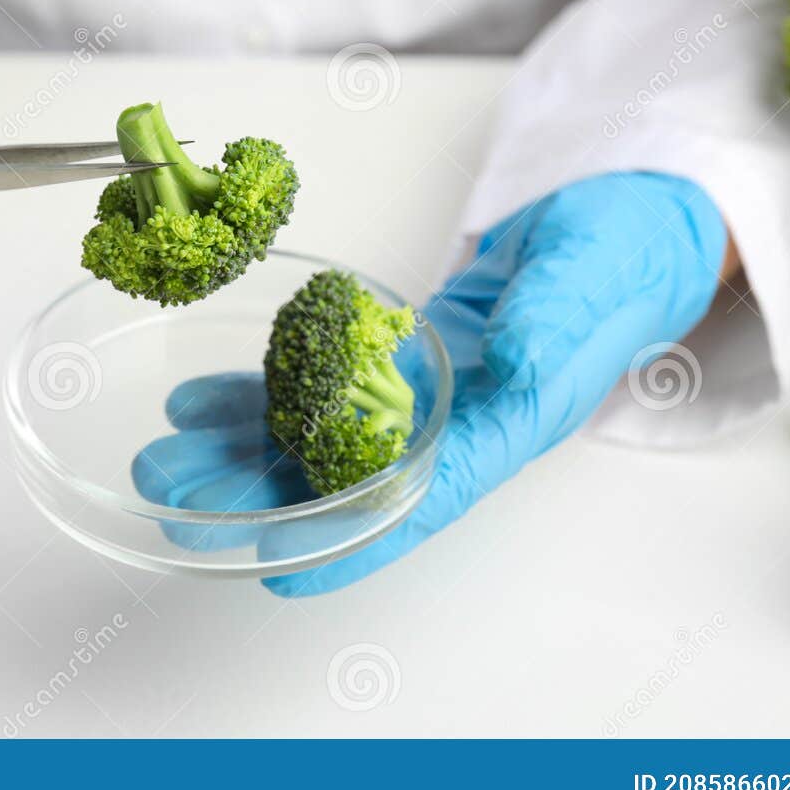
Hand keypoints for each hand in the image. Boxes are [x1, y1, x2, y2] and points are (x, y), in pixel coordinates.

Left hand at [133, 171, 727, 594]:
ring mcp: (421, 390)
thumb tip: (508, 359)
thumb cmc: (625, 257)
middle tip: (176, 502)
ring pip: (318, 433)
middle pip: (344, 476)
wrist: (622, 220)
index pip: (419, 500)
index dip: (349, 539)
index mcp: (507, 424)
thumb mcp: (594, 279)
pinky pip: (319, 380)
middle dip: (260, 494)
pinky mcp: (398, 354)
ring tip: (163, 456)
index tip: (274, 568)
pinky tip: (200, 399)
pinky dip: (259, 390)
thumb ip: (551, 322)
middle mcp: (455, 420)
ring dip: (240, 448)